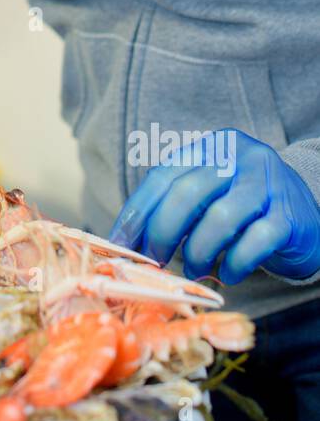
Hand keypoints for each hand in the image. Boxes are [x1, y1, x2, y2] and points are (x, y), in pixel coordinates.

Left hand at [110, 128, 319, 284]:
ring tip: (195, 268)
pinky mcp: (289, 215)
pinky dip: (234, 263)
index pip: (163, 175)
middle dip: (163, 232)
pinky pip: (254, 242)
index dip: (137, 211)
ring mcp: (268, 184)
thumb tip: (127, 240)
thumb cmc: (244, 209)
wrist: (307, 216)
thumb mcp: (209, 196)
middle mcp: (241, 157)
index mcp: (212, 147)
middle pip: (187, 193)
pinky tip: (229, 274)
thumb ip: (174, 207)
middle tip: (155, 260)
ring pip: (219, 219)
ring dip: (198, 251)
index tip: (119, 242)